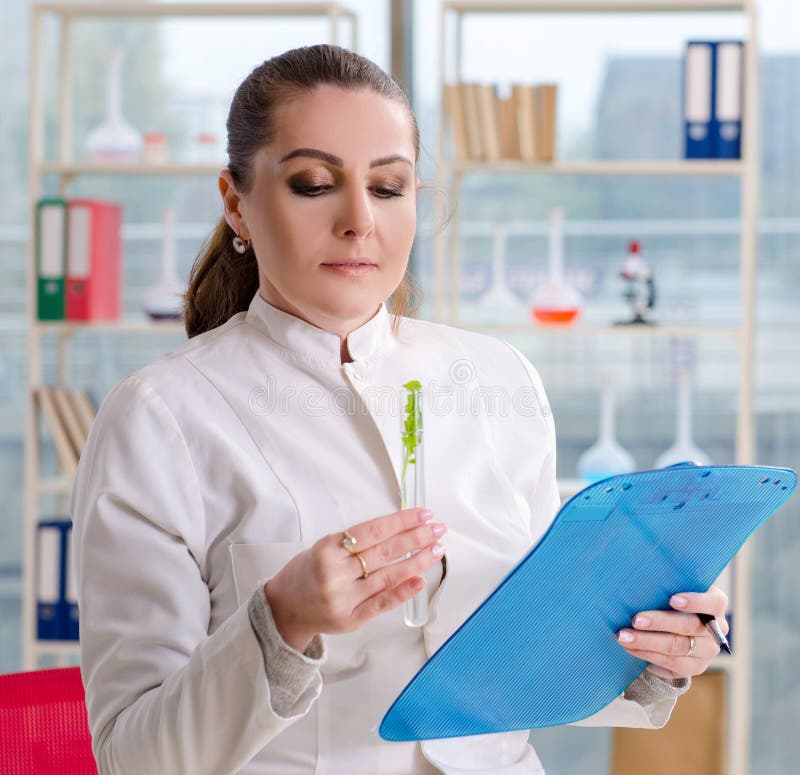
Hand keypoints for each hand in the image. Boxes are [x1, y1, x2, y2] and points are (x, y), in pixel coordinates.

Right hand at [264, 507, 446, 651]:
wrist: (284, 608)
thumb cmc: (305, 573)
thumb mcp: (322, 547)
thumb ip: (355, 542)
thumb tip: (398, 528)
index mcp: (327, 550)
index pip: (372, 531)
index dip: (401, 521)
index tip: (422, 514)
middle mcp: (336, 573)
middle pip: (384, 552)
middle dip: (416, 538)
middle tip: (437, 528)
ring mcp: (344, 598)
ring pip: (388, 576)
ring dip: (417, 561)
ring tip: (436, 549)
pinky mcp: (351, 619)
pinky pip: (382, 603)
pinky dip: (403, 591)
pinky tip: (420, 579)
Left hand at [616, 585, 728, 679]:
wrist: (675, 624)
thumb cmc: (670, 597)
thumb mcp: (675, 586)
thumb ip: (666, 583)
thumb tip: (640, 575)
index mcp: (716, 605)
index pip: (713, 603)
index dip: (694, 601)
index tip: (672, 599)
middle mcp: (715, 630)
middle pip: (689, 626)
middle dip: (659, 622)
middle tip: (635, 620)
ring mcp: (707, 652)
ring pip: (677, 648)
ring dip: (647, 642)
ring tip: (624, 636)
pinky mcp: (695, 667)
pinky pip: (672, 665)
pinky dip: (648, 656)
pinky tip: (631, 649)